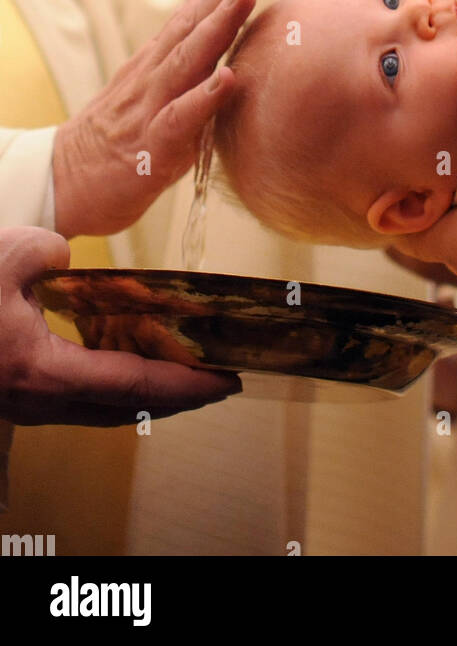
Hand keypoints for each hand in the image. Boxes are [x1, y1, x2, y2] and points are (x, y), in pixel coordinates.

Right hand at [0, 228, 239, 424]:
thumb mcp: (6, 253)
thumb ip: (49, 254)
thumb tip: (62, 264)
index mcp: (40, 370)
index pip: (132, 385)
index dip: (185, 386)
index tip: (226, 382)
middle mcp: (33, 399)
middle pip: (121, 410)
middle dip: (174, 400)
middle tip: (215, 382)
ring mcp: (17, 404)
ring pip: (94, 410)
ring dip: (140, 394)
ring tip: (176, 372)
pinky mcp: (6, 394)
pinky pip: (69, 399)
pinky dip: (105, 385)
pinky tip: (115, 360)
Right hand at [52, 0, 273, 238]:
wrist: (66, 183)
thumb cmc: (122, 140)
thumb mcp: (153, 95)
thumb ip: (186, 73)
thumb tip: (231, 56)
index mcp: (157, 62)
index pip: (194, 16)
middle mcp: (155, 75)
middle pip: (194, 24)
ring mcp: (152, 106)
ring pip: (189, 58)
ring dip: (220, 23)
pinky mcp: (153, 145)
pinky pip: (181, 117)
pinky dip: (204, 97)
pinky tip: (227, 78)